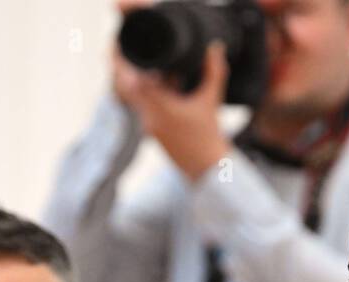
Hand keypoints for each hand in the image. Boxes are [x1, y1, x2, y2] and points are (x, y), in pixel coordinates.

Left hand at [112, 38, 232, 179]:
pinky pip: (145, 110)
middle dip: (140, 73)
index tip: (147, 58)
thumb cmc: (209, 135)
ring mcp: (149, 127)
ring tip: (169, 81)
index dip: (136, 66)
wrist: (206, 169)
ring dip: (149, 86)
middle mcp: (150, 118)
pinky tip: (171, 95)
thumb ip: (213, 71)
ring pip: (139, 99)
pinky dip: (153, 99)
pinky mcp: (152, 133)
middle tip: (153, 66)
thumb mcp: (212, 100)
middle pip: (132, 88)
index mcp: (162, 109)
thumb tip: (215, 46)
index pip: (136, 82)